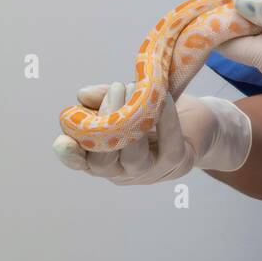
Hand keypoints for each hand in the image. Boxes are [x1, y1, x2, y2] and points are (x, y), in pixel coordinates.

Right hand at [53, 82, 251, 181]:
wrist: (199, 122)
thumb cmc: (155, 111)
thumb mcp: (126, 100)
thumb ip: (103, 99)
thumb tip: (82, 96)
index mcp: (103, 157)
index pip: (80, 161)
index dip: (70, 154)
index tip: (63, 140)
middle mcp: (123, 172)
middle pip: (102, 161)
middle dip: (104, 123)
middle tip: (115, 89)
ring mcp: (150, 172)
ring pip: (133, 155)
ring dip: (131, 120)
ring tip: (135, 88)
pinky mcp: (176, 163)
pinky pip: (168, 143)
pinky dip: (165, 118)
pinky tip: (163, 97)